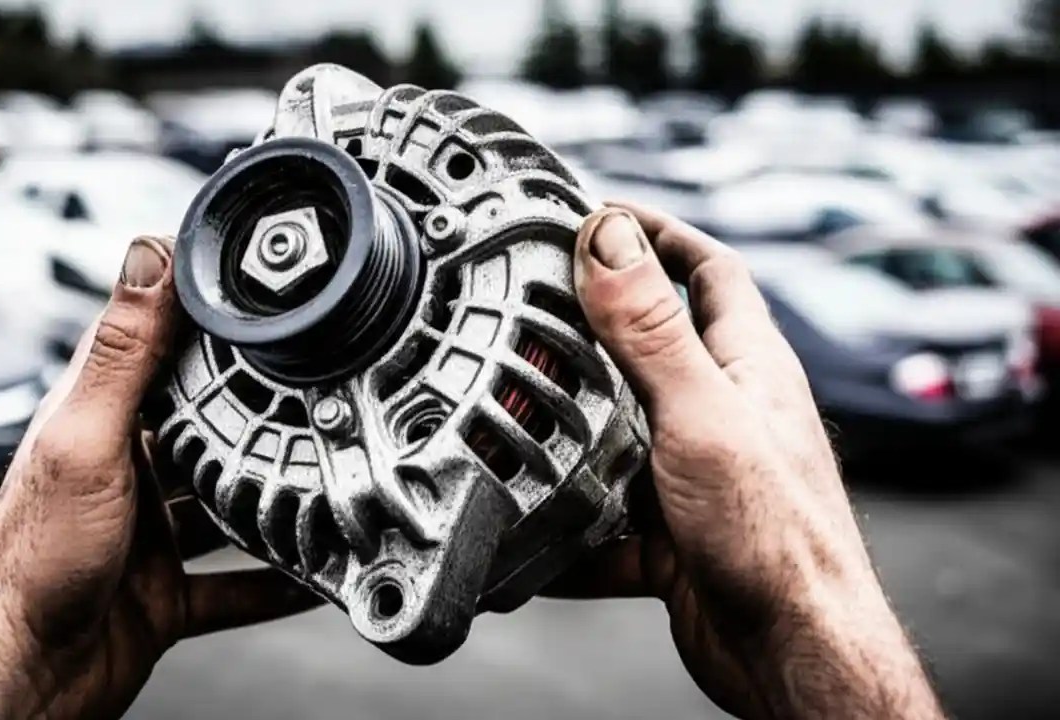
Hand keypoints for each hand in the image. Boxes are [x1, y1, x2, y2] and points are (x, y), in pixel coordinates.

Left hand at [0, 236, 320, 719]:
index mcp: (99, 423)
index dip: (208, 323)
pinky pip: (237, 583)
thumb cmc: (34, 564)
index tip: (264, 300)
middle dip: (258, 413)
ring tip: (323, 479)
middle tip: (316, 393)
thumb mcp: (87, 443)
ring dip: (272, 497)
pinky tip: (313, 575)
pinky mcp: (166, 592)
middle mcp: (126, 472)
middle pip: (205, 428)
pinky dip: (277, 582)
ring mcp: (148, 535)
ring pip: (226, 505)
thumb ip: (122, 355)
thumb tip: (148, 257)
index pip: (159, 351)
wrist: (25, 676)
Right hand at [547, 205, 943, 718]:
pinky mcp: (672, 534)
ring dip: (570, 430)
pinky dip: (568, 522)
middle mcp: (724, 414)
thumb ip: (651, 330)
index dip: (658, 235)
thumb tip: (611, 240)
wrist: (791, 652)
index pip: (708, 272)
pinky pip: (606, 515)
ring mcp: (696, 475)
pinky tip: (532, 531)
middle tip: (532, 312)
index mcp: (746, 368)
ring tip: (514, 418)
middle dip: (592, 330)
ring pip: (619, 434)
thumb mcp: (701, 416)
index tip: (601, 215)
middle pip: (652, 349)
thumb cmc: (775, 537)